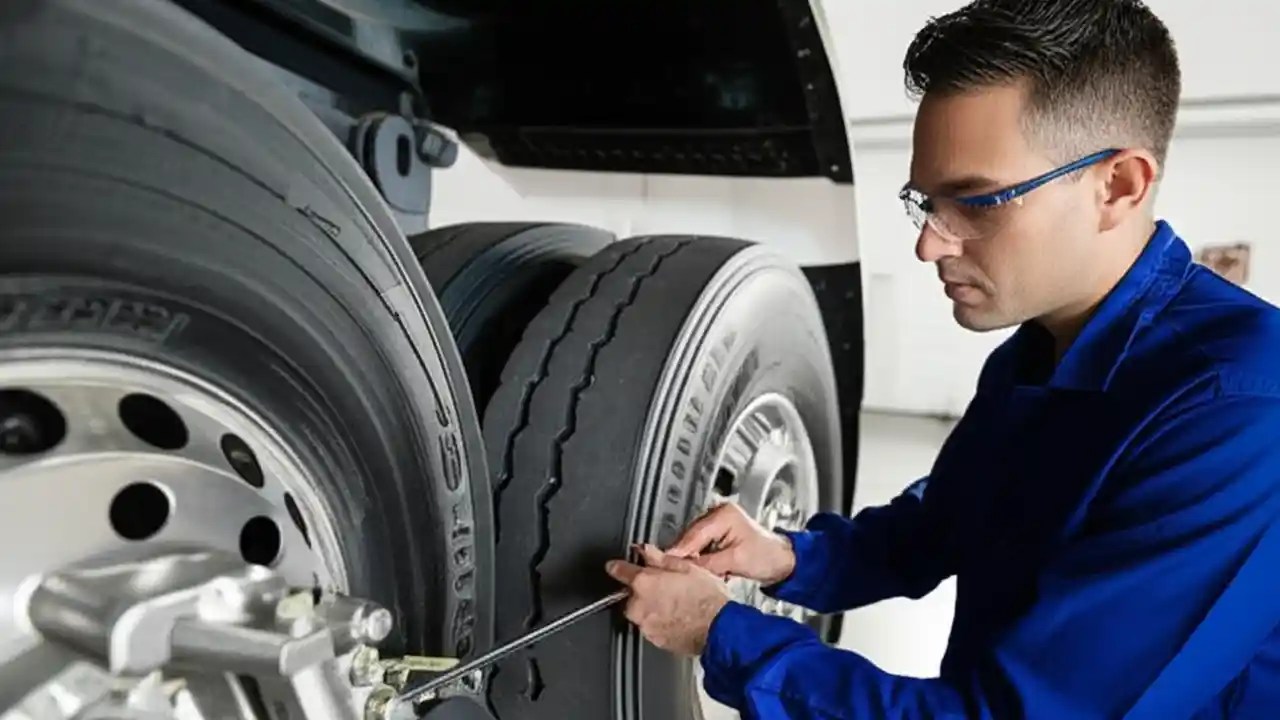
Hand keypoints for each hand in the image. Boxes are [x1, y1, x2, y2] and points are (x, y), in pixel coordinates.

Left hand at [605, 544, 730, 655]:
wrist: (719, 630)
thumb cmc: (707, 598)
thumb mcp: (687, 567)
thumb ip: (660, 558)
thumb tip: (646, 550)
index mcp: (644, 582)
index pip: (619, 570)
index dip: (617, 566)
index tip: (614, 566)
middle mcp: (639, 606)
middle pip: (631, 595)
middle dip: (644, 592)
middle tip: (666, 588)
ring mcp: (646, 625)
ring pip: (642, 613)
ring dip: (652, 608)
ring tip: (677, 605)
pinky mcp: (655, 641)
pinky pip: (652, 628)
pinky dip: (660, 623)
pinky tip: (679, 618)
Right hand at [667, 503, 796, 584]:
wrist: (783, 561)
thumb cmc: (767, 556)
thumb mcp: (735, 561)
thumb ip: (707, 563)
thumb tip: (683, 568)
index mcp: (723, 514)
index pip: (693, 535)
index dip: (679, 553)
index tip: (666, 566)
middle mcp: (717, 513)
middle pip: (690, 538)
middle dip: (686, 557)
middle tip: (679, 575)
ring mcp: (717, 523)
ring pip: (693, 543)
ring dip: (693, 560)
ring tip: (695, 575)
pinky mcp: (718, 533)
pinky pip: (701, 546)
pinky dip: (701, 559)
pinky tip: (705, 570)